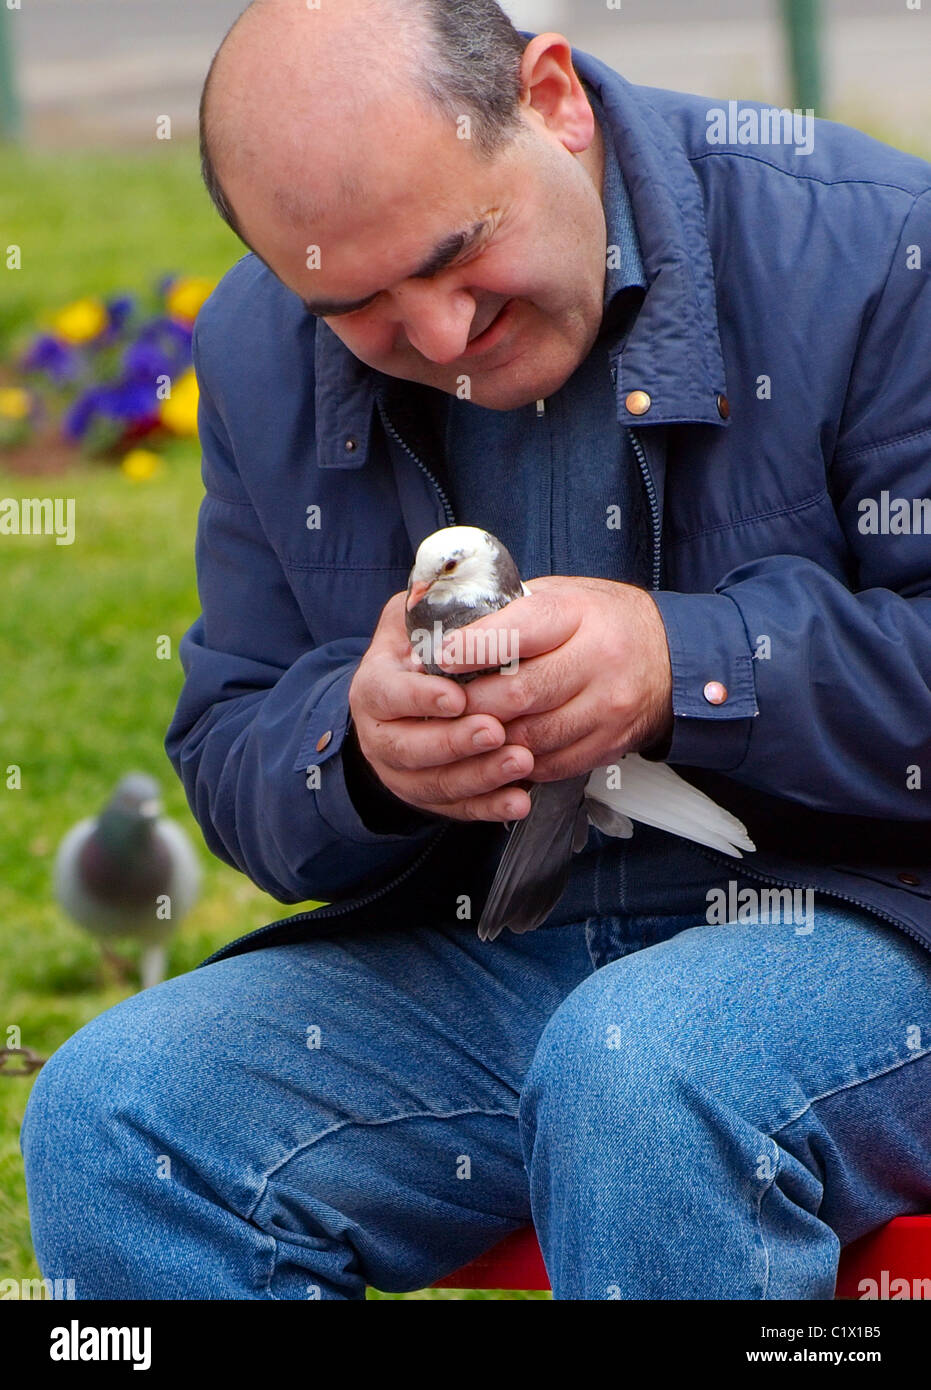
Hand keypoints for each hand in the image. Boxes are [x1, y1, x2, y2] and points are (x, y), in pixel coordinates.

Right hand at [347, 593, 533, 822]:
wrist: (413, 696)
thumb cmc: (421, 649)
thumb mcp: (412, 618)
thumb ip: (424, 604)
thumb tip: (437, 587)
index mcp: (373, 687)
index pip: (386, 695)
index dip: (419, 698)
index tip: (457, 696)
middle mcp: (380, 735)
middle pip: (409, 749)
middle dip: (454, 742)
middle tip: (495, 731)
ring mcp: (402, 771)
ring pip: (435, 784)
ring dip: (479, 776)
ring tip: (522, 761)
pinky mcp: (430, 796)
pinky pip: (457, 809)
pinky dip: (488, 808)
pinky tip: (520, 801)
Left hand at [441, 577, 672, 781]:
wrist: (670, 656)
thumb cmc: (604, 621)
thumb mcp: (563, 596)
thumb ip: (512, 611)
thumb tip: (449, 626)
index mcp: (579, 615)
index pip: (519, 631)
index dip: (474, 648)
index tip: (441, 657)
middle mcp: (598, 662)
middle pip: (520, 693)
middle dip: (473, 702)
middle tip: (443, 704)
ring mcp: (607, 708)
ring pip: (532, 736)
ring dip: (491, 738)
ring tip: (465, 729)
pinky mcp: (609, 744)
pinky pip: (552, 763)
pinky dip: (519, 759)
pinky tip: (502, 748)